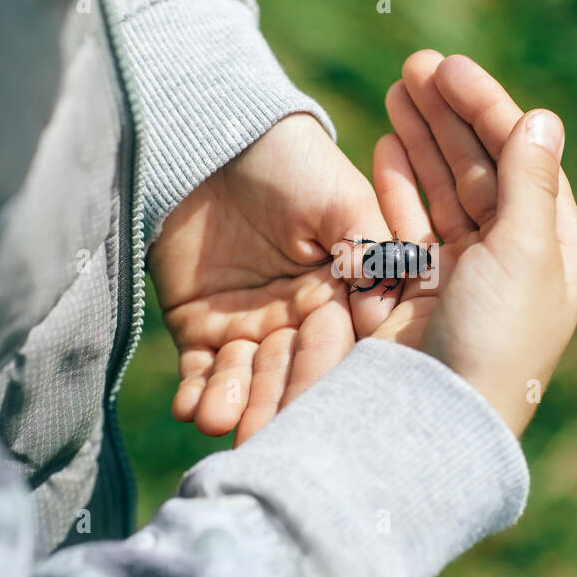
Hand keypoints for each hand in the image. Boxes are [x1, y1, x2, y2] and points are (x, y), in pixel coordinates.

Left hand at [148, 113, 395, 443]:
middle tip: (263, 438)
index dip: (324, 376)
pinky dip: (196, 393)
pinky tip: (192, 408)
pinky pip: (201, 373)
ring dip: (234, 405)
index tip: (317, 408)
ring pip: (247, 381)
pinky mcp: (200, 329)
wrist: (209, 138)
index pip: (337, 346)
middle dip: (277, 406)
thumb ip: (368, 249)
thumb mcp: (340, 198)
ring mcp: (249, 328)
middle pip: (291, 374)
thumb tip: (385, 316)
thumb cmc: (288, 159)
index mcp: (340, 296)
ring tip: (219, 420)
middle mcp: (298, 321)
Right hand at [370, 51, 576, 435]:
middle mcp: (511, 255)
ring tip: (394, 92)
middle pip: (479, 166)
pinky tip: (384, 146)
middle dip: (448, 116)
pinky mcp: (419, 290)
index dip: (486, 107)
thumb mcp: (526, 250)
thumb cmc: (497, 335)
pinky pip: (409, 223)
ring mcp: (463, 272)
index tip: (449, 69)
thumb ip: (531, 180)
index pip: (521, 155)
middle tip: (413, 66)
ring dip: (419, 140)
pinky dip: (397, 185)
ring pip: (441, 188)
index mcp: (553, 245)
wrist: (439, 416)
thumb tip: (545, 118)